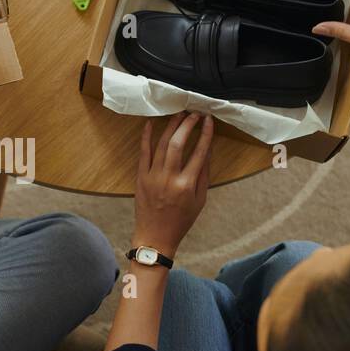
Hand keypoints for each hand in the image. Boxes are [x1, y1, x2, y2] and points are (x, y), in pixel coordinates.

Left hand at [132, 112, 214, 255]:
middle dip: (187, 124)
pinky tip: (151, 124)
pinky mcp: (140, 177)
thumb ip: (204, 174)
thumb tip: (207, 150)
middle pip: (178, 143)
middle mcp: (169, 178)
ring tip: (179, 115)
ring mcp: (153, 177)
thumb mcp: (200, 200)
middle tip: (194, 113)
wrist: (155, 236)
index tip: (209, 121)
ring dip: (171, 126)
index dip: (206, 133)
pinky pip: (143, 152)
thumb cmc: (181, 220)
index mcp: (187, 185)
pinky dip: (146, 137)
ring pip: (161, 144)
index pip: (199, 152)